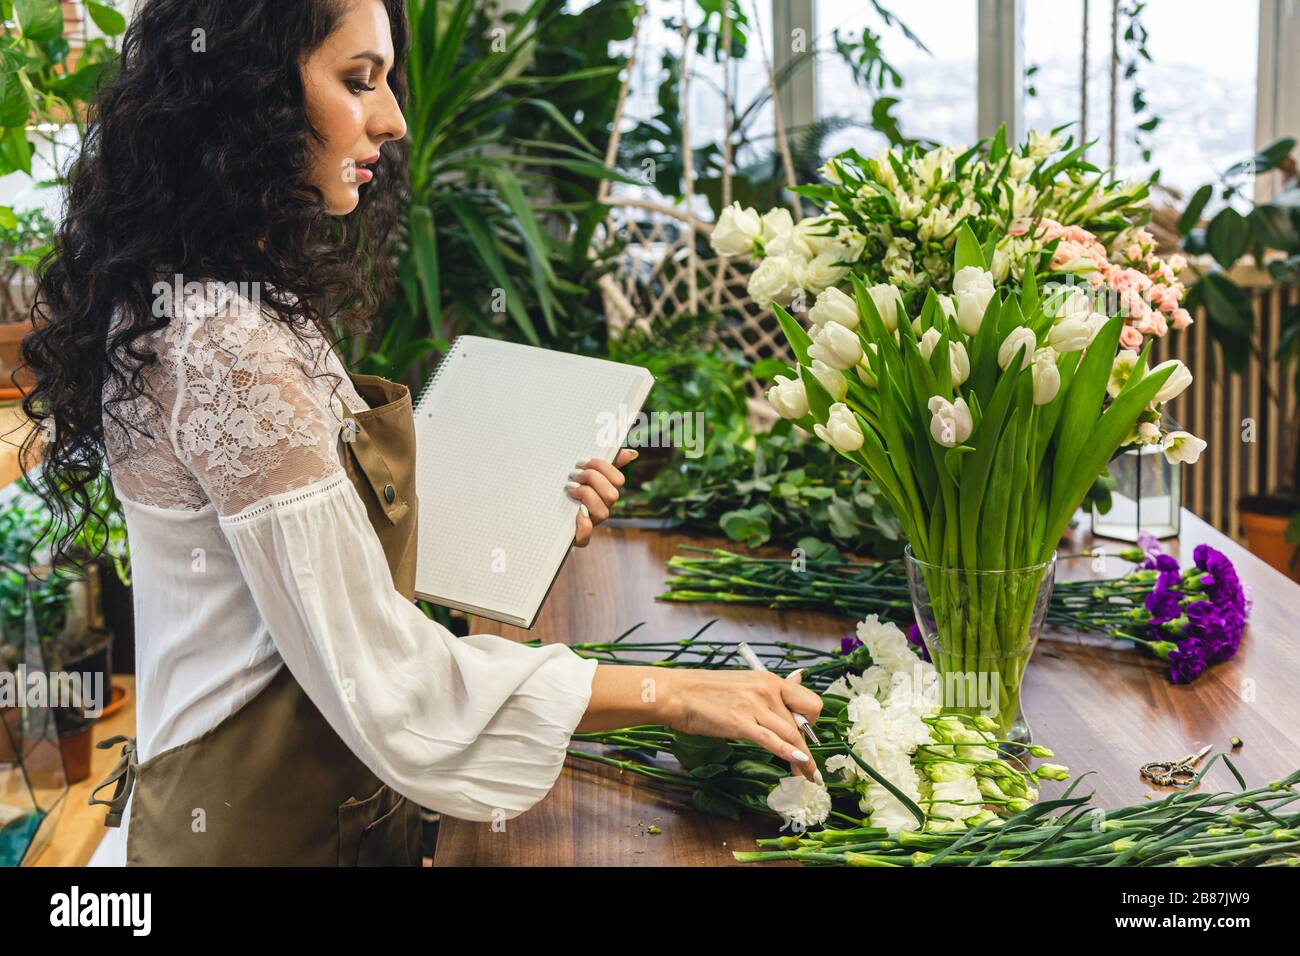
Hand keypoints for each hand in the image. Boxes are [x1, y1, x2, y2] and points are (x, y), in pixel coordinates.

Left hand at [567, 448, 637, 546]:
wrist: (548, 519)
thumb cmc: (569, 493)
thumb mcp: (583, 477)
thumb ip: (603, 465)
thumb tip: (629, 453)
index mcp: (605, 492)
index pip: (618, 479)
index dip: (603, 467)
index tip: (582, 462)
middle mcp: (602, 508)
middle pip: (612, 495)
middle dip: (592, 479)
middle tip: (572, 474)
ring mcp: (591, 523)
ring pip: (603, 513)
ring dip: (586, 497)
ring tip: (569, 489)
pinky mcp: (578, 538)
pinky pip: (585, 538)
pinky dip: (583, 527)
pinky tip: (576, 514)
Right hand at [659, 668, 823, 781]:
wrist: (677, 693)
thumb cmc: (707, 691)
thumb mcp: (745, 682)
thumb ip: (772, 689)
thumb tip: (799, 680)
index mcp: (769, 680)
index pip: (809, 701)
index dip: (812, 722)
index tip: (806, 736)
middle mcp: (766, 690)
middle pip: (801, 723)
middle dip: (806, 746)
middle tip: (805, 764)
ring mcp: (754, 706)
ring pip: (791, 735)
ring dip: (804, 759)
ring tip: (808, 776)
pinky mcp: (740, 722)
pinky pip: (772, 740)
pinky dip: (790, 754)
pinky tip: (800, 765)